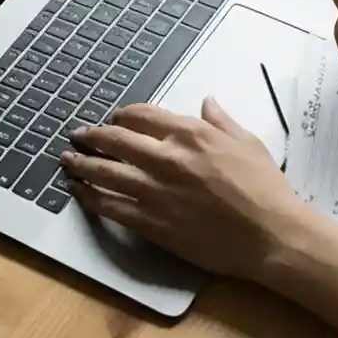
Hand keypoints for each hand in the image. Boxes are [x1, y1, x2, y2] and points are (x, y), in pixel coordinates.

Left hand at [59, 99, 317, 280]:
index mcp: (191, 133)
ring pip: (105, 172)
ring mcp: (155, 191)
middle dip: (92, 135)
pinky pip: (110, 207)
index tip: (115, 119)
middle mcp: (167, 157)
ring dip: (81, 164)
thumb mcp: (247, 142)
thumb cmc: (265, 188)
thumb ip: (221, 121)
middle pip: (115, 140)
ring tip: (67, 161)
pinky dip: (90, 198)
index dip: (123, 115)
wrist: (270, 234)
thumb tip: (207, 102)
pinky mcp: (151, 223)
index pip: (143, 115)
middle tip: (78, 135)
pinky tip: (79, 193)